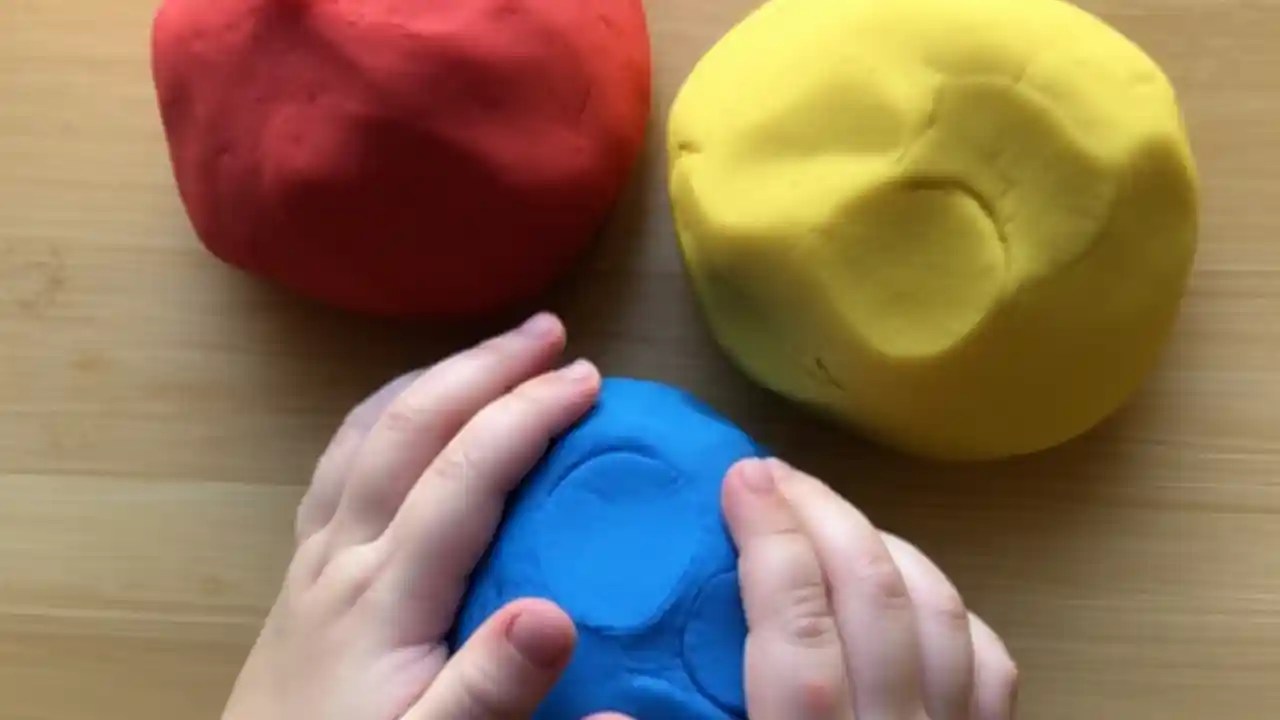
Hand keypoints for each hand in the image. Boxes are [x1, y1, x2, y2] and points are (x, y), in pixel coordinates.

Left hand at [223, 313, 621, 719]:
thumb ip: (491, 690)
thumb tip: (555, 616)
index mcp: (386, 596)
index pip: (463, 475)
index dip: (526, 415)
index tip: (588, 381)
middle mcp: (344, 556)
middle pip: (408, 428)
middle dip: (483, 368)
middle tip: (550, 332)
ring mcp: (315, 558)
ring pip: (366, 434)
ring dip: (434, 379)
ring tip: (490, 354)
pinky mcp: (302, 572)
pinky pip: (340, 464)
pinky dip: (384, 417)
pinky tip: (410, 415)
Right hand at [722, 458, 1018, 719]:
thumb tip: (619, 685)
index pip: (798, 622)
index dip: (773, 538)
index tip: (743, 479)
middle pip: (875, 595)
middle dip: (823, 514)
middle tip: (776, 476)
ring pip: (938, 612)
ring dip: (882, 545)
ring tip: (832, 519)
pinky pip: (989, 666)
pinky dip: (947, 610)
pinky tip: (910, 591)